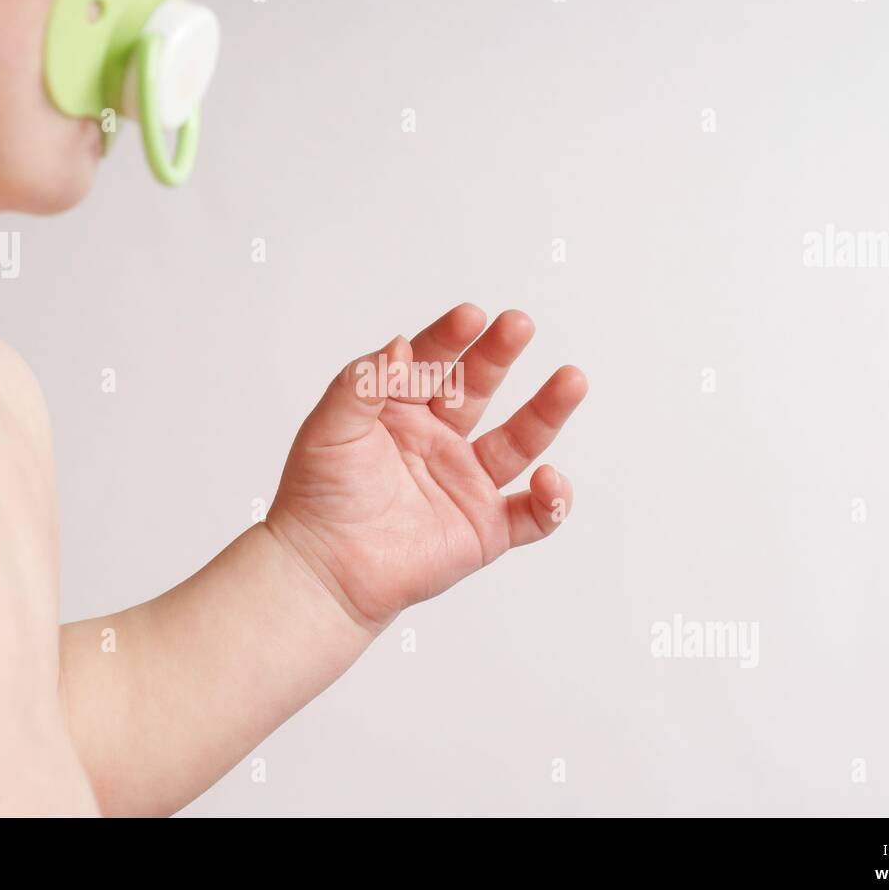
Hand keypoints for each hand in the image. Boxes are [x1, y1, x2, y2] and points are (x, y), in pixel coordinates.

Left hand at [265, 304, 587, 633]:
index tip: (471, 317)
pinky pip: (531, 515)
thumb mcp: (327, 430)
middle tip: (518, 325)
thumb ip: (359, 385)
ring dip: (546, 411)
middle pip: (479, 388)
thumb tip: (399, 345)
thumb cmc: (317, 498)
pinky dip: (550, 501)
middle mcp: (440, 440)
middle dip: (500, 355)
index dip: (451, 338)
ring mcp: (466, 483)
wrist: (322, 572)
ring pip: (518, 441)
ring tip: (571, 380)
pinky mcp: (485, 529)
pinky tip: (550, 480)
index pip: (433, 363)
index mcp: (402, 410)